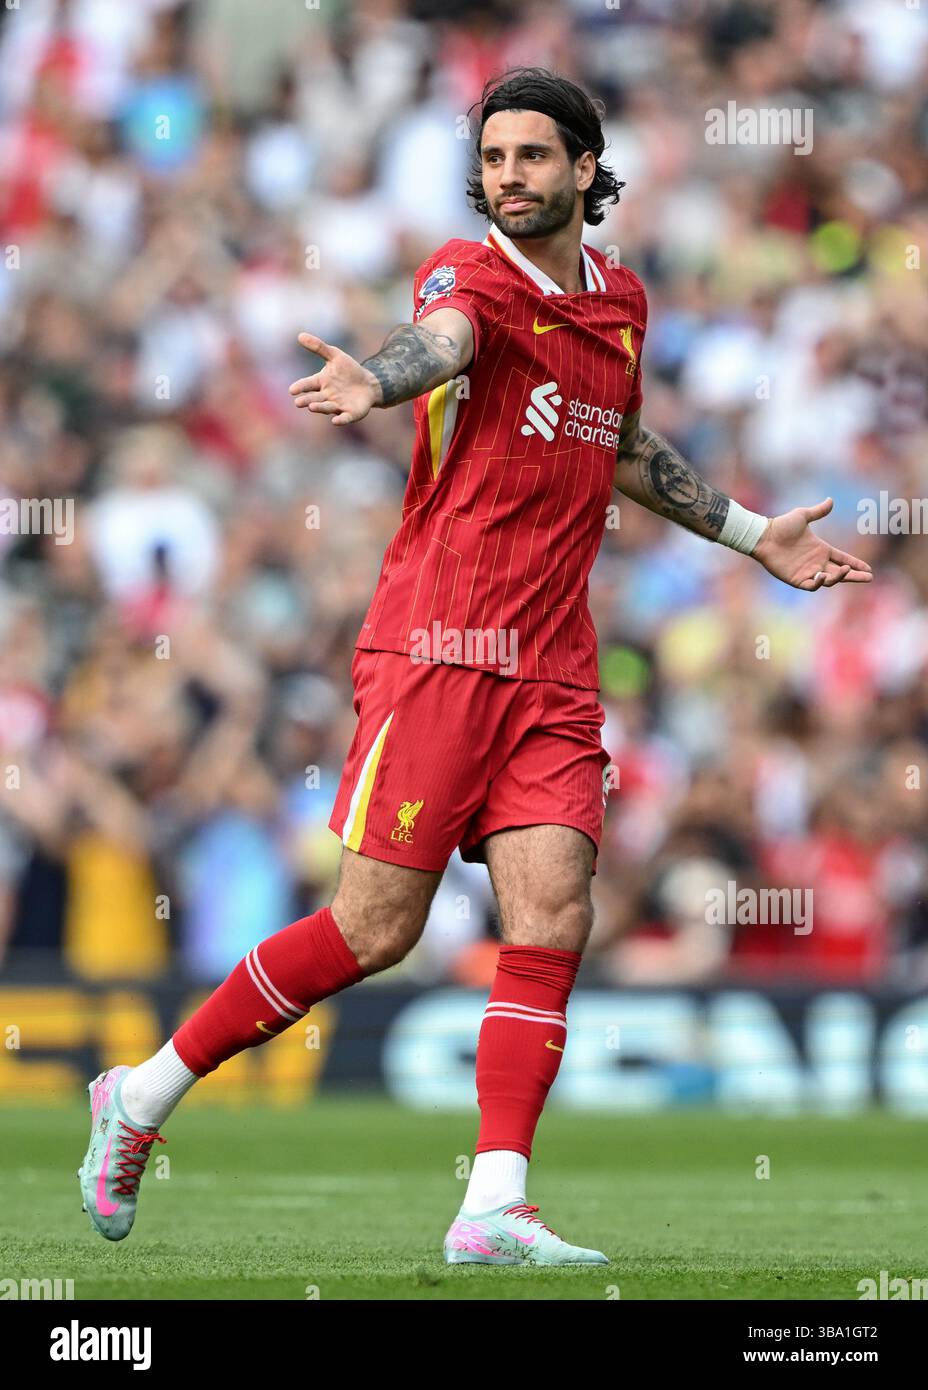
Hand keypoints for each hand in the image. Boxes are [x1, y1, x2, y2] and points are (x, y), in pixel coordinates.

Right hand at [289, 333, 380, 424]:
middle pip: (314, 399)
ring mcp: (337, 406)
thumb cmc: (348, 370)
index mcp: (321, 382)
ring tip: (311, 407)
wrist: (368, 383)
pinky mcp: (350, 414)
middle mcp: (326, 396)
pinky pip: (344, 418)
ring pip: (326, 408)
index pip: (307, 384)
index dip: (300, 387)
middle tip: (298, 402)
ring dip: (319, 408)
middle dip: (306, 400)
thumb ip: (318, 347)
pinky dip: (340, 420)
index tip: (292, 390)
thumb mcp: (335, 355)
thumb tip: (300, 335)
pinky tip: (336, 421)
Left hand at [752, 498, 871, 589]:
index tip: (869, 569)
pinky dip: (819, 583)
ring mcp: (808, 572)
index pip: (843, 558)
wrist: (764, 536)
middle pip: (840, 573)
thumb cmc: (781, 526)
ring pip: (829, 580)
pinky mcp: (797, 579)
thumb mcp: (803, 516)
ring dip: (838, 577)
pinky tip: (823, 576)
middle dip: (854, 576)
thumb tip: (831, 500)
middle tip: (869, 578)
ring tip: (845, 570)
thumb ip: (818, 511)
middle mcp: (817, 563)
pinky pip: (812, 585)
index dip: (856, 564)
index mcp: (822, 550)